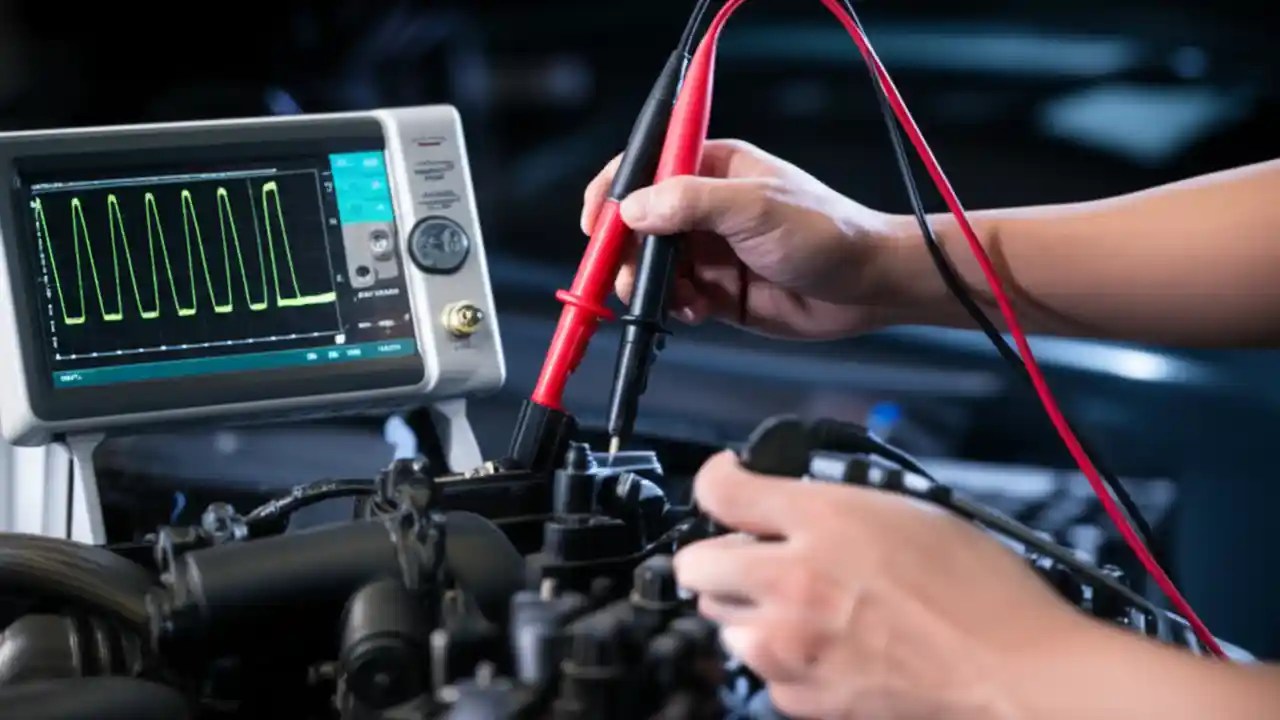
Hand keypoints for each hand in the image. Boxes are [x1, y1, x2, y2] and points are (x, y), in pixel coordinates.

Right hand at [581, 140, 902, 339]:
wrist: (867, 286)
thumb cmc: (826, 232)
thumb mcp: (754, 207)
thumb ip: (690, 203)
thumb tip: (633, 208)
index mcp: (714, 168)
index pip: (645, 167)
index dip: (614, 191)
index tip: (597, 222)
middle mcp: (707, 208)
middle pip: (640, 224)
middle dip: (627, 251)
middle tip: (627, 274)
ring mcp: (712, 251)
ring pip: (653, 268)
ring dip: (651, 286)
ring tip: (676, 298)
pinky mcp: (720, 291)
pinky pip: (679, 299)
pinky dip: (677, 308)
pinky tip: (697, 312)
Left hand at [673, 451, 1098, 719]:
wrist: (1016, 679)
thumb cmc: (984, 596)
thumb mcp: (907, 512)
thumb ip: (830, 504)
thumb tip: (784, 498)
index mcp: (824, 521)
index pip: (720, 489)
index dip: (719, 480)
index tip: (727, 481)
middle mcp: (793, 582)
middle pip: (698, 563)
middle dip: (723, 554)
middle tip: (757, 553)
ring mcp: (790, 646)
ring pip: (724, 622)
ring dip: (750, 610)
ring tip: (801, 606)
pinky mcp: (799, 697)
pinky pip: (762, 670)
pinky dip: (782, 658)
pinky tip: (827, 645)